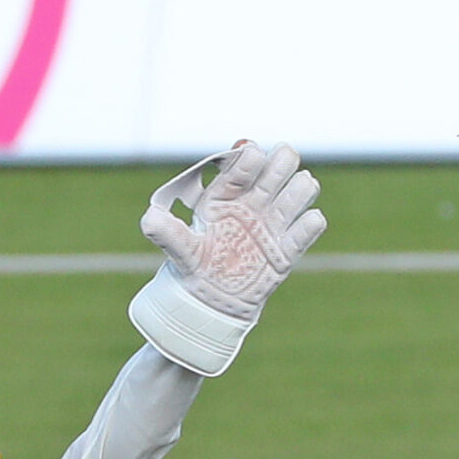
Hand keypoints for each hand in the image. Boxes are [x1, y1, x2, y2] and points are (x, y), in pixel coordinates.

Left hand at [129, 143, 326, 374]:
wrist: (211, 304)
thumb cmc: (194, 268)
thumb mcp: (180, 251)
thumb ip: (167, 233)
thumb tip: (149, 219)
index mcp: (227, 192)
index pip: (246, 159)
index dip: (251, 155)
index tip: (249, 158)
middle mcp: (254, 200)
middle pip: (282, 162)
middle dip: (282, 163)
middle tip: (268, 183)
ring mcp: (274, 222)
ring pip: (303, 186)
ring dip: (300, 189)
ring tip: (281, 210)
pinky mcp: (287, 248)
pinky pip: (310, 226)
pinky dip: (310, 223)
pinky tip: (296, 230)